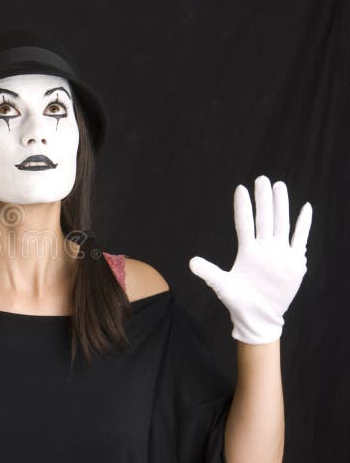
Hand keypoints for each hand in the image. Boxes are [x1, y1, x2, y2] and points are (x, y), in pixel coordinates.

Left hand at [189, 175, 312, 343]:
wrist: (259, 316)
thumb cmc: (238, 301)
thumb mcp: (221, 286)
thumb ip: (209, 272)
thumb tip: (191, 262)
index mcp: (247, 251)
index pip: (244, 224)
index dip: (243, 207)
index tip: (240, 189)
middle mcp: (264, 249)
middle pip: (265, 218)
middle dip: (264, 199)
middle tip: (262, 178)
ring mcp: (280, 254)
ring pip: (282, 224)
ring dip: (281, 205)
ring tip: (279, 186)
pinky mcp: (294, 262)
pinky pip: (301, 239)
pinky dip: (304, 224)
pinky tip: (305, 207)